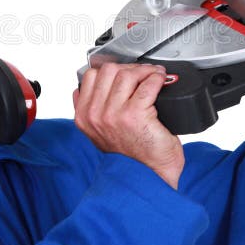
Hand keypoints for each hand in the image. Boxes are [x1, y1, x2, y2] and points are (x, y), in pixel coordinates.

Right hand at [74, 63, 183, 188]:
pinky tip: (161, 81)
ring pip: (127, 74)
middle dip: (129, 68)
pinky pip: (147, 84)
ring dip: (145, 71)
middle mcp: (96, 115)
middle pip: (109, 71)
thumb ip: (93, 109)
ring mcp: (114, 115)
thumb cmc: (130, 156)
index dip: (112, 70)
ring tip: (154, 75)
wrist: (147, 176)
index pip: (91, 76)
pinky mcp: (136, 115)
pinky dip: (157, 78)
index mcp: (84, 117)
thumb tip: (97, 84)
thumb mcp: (100, 132)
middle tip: (143, 73)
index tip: (125, 73)